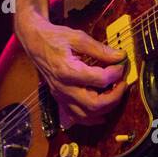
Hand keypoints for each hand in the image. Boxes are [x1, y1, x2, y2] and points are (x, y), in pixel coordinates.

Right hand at [14, 11, 127, 126]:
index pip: (99, 79)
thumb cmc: (55, 38)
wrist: (35, 42)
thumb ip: (100, 49)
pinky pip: (76, 117)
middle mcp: (63, 88)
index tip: (121, 65)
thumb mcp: (78, 37)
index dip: (115, 73)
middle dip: (114, 97)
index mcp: (67, 71)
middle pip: (94, 104)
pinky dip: (91, 118)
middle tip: (122, 84)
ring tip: (114, 94)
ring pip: (87, 115)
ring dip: (105, 109)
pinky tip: (102, 112)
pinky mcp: (60, 99)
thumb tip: (119, 56)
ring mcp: (61, 96)